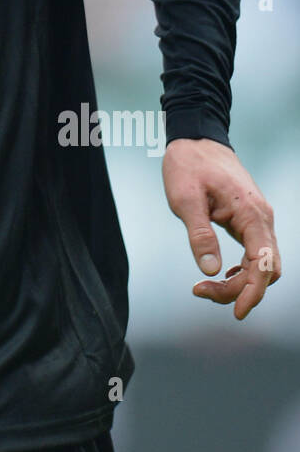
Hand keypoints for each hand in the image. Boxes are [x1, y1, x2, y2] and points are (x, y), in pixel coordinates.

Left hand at [162, 138, 280, 318]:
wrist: (196, 139)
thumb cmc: (188, 165)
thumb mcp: (185, 199)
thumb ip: (199, 234)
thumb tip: (210, 270)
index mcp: (251, 214)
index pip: (264, 264)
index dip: (253, 292)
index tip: (236, 312)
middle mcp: (262, 219)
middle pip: (266, 270)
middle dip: (240, 290)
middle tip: (201, 292)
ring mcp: (259, 219)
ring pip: (262, 264)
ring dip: (239, 281)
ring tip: (205, 286)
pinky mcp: (250, 220)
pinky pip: (255, 253)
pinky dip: (242, 269)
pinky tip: (220, 273)